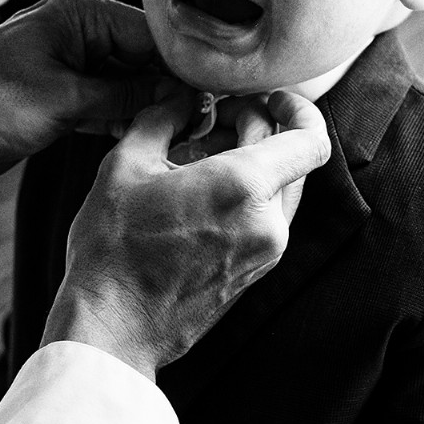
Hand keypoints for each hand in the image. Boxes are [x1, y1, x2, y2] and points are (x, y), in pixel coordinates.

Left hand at [0, 0, 182, 181]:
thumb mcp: (63, 101)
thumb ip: (123, 94)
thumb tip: (178, 94)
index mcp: (78, 11)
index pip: (151, 32)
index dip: (182, 64)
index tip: (213, 95)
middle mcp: (78, 27)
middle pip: (145, 55)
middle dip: (168, 87)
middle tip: (199, 122)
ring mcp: (70, 60)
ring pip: (130, 80)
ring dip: (148, 105)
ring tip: (176, 132)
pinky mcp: (62, 92)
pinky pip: (109, 100)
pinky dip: (123, 118)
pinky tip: (141, 136)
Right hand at [42, 88, 330, 377]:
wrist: (113, 326)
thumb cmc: (113, 249)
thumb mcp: (124, 165)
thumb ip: (162, 117)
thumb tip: (183, 98)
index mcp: (244, 187)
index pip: (311, 139)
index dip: (299, 108)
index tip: (270, 97)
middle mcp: (267, 222)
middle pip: (292, 159)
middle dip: (260, 129)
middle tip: (217, 119)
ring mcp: (265, 253)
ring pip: (280, 190)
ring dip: (253, 163)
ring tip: (202, 155)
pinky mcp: (255, 273)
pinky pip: (266, 220)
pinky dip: (247, 196)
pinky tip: (201, 192)